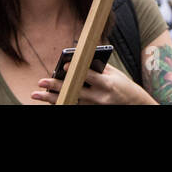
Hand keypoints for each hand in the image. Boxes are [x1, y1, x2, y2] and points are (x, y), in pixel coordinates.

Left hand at [34, 63, 154, 104]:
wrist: (134, 104)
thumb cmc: (123, 85)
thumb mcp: (114, 74)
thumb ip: (97, 68)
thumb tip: (79, 61)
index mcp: (107, 84)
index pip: (87, 76)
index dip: (75, 70)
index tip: (63, 65)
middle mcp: (99, 97)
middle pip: (73, 91)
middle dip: (56, 86)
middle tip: (41, 81)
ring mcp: (94, 107)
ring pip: (69, 101)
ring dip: (52, 98)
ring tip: (37, 94)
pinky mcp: (91, 111)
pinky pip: (73, 107)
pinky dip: (61, 103)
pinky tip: (49, 100)